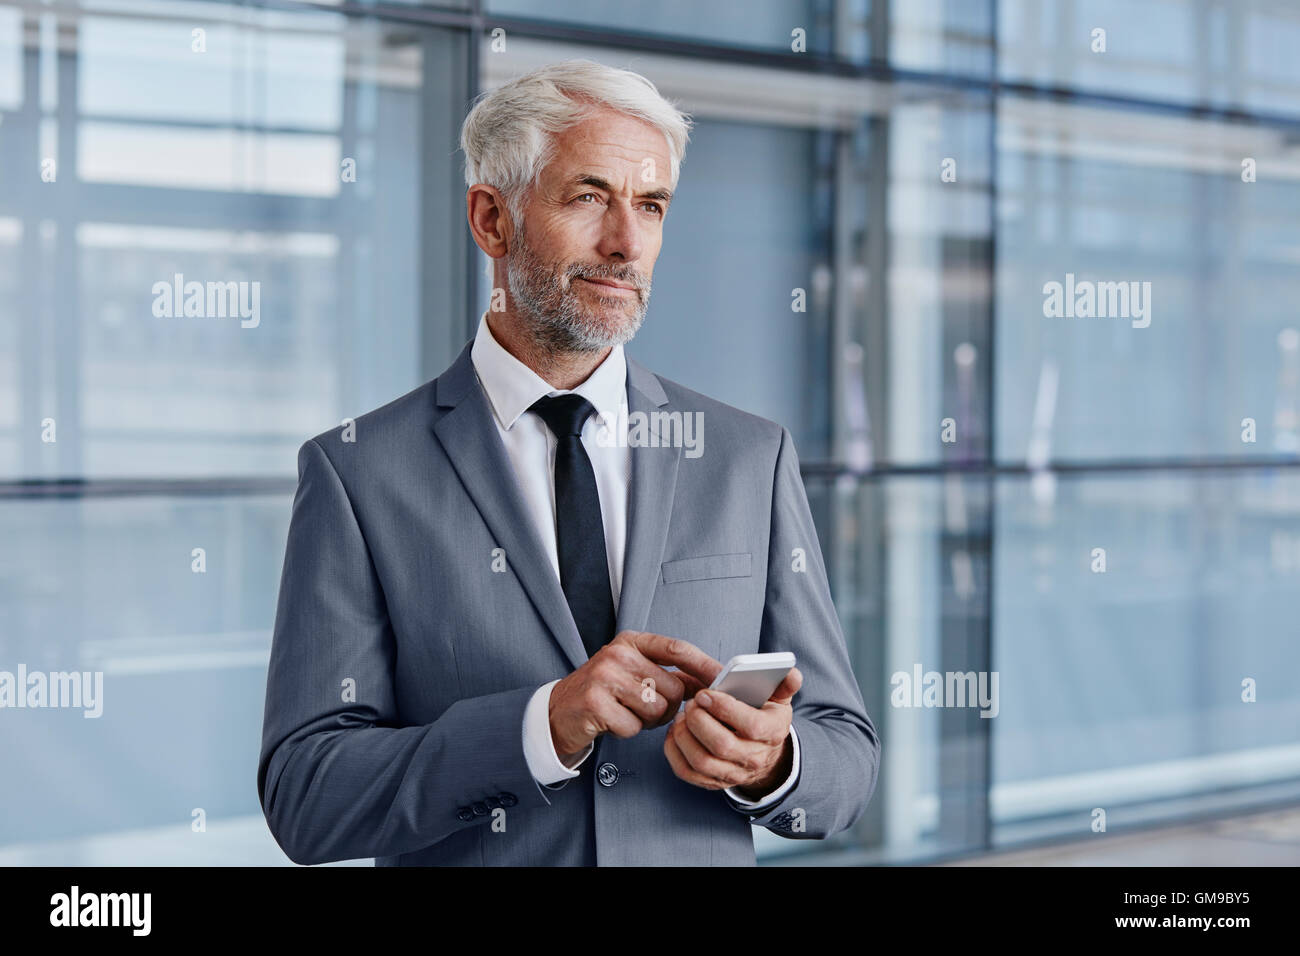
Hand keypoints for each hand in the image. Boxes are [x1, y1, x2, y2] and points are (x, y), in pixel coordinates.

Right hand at [549, 631, 721, 759]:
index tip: (723, 678)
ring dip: (647, 721)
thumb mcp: (634, 673)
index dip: (703, 665)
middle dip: (667, 708)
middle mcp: (617, 654)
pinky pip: (633, 726)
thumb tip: (710, 683)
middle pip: (673, 688)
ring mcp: (604, 677)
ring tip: (626, 713)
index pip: (677, 649)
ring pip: (656, 709)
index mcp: (631, 642)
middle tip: (645, 709)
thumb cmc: (604, 694)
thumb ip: (669, 675)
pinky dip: (627, 730)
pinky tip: (612, 722)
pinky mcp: (594, 702)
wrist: (558, 712)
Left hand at [664, 666, 802, 797]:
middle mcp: (754, 758)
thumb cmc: (764, 718)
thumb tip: (791, 672)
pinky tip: (676, 731)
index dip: (725, 708)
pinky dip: (674, 751)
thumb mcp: (778, 699)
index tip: (705, 694)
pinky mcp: (712, 782)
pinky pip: (687, 772)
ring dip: (685, 735)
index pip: (752, 725)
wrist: (763, 756)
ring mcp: (732, 773)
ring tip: (682, 715)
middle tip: (691, 703)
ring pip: (701, 761)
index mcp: (773, 732)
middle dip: (700, 721)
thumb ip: (784, 683)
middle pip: (722, 745)